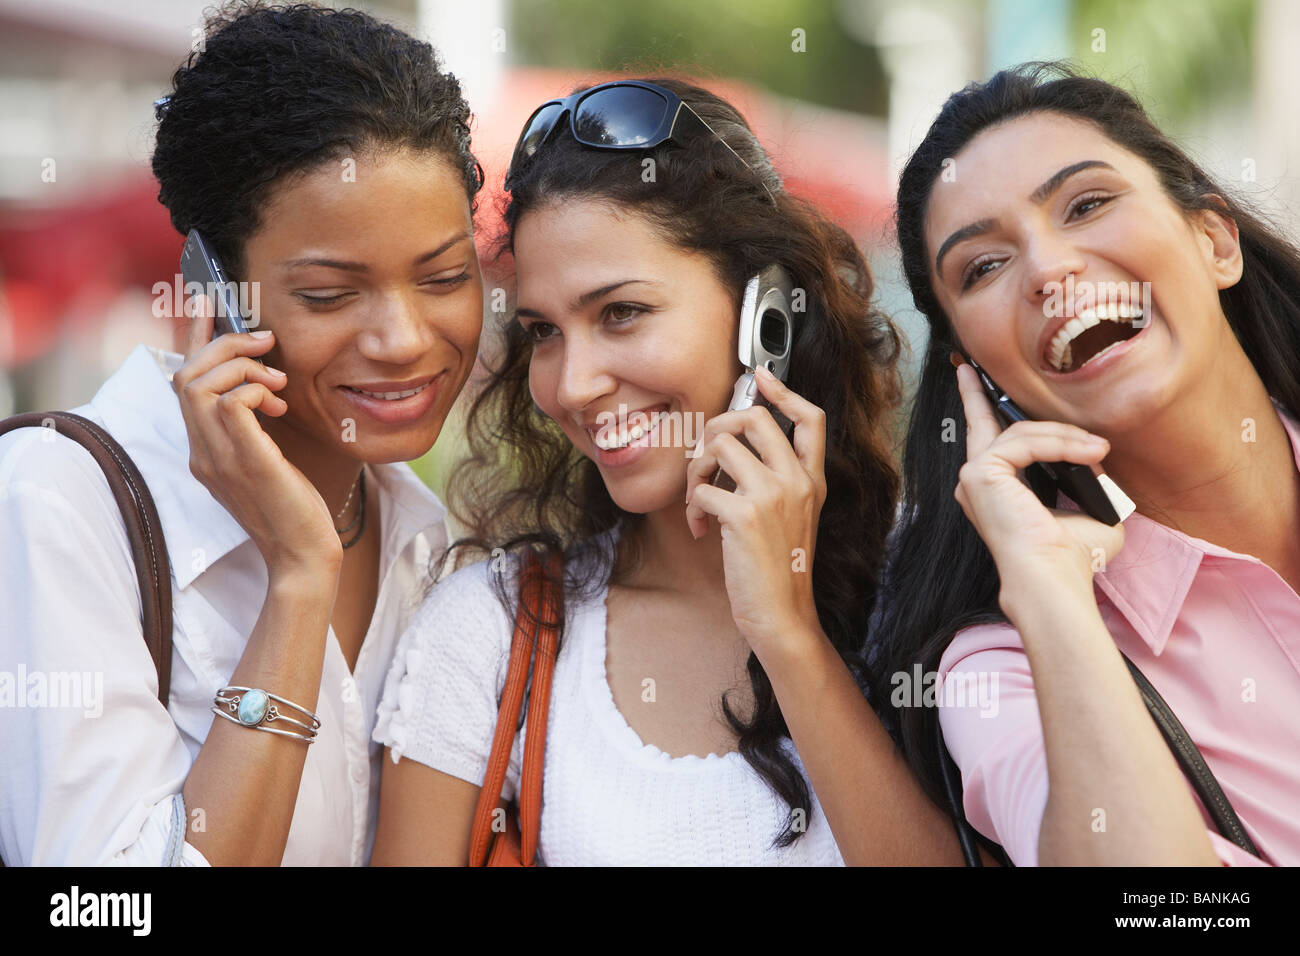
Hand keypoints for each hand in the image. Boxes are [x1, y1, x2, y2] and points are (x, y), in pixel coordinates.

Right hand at [172, 305, 342, 571]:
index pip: (183, 386)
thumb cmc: (294, 509)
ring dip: (241, 367)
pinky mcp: (247, 462)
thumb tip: (268, 386)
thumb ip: (257, 427)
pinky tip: (278, 403)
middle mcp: (202, 453)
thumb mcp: (270, 460)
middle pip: (185, 377)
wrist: (304, 556)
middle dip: (223, 347)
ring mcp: (219, 459)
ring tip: (277, 382)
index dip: (196, 343)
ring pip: (199, 384)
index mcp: (204, 451)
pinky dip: (253, 390)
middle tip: (265, 345)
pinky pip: (230, 405)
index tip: (219, 314)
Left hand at [684, 367, 826, 658]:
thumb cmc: (778, 570)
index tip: (760, 377)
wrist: (782, 615)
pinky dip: (691, 507)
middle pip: (754, 418)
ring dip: (696, 469)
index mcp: (813, 480)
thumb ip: (774, 482)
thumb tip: (730, 449)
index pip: (812, 418)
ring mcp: (773, 495)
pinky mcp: (744, 515)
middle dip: (718, 427)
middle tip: (706, 457)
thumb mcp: (791, 518)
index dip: (784, 391)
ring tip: (698, 499)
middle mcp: (797, 481)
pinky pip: (702, 488)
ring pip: (720, 445)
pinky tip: (699, 529)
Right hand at [953, 360, 1123, 600]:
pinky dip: (1059, 444)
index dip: (992, 414)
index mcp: (996, 492)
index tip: (984, 389)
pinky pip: (1023, 441)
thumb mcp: (1090, 510)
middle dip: (976, 393)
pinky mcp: (981, 473)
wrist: (1053, 576)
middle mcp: (977, 482)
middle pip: (980, 424)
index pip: (995, 444)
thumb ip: (1089, 481)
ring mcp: (974, 476)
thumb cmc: (1070, 557)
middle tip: (968, 367)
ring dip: (1066, 436)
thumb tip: (1095, 455)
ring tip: (1099, 448)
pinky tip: (1087, 451)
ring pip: (1021, 431)